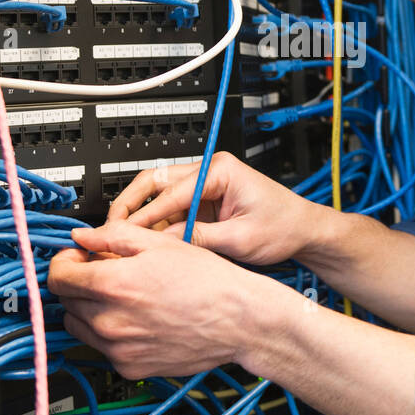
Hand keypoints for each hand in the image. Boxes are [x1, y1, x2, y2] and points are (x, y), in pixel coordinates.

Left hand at [50, 220, 281, 379]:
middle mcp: (110, 321)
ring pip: (79, 327)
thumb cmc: (207, 281)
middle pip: (66, 302)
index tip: (77, 258)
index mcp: (112, 285)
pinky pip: (103, 349)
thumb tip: (82, 236)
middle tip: (104, 273)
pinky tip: (138, 319)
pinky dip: (110, 333)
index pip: (57, 277)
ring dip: (89, 310)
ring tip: (122, 297)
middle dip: (78, 284)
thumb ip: (113, 236)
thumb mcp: (161, 244)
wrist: (238, 321)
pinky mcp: (130, 367)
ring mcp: (118, 349)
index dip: (64, 262)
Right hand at [106, 151, 326, 266]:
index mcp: (219, 169)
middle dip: (129, 205)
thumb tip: (162, 245)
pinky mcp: (204, 202)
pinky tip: (145, 245)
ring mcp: (205, 186)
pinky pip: (171, 210)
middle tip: (109, 229)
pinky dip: (156, 227)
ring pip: (157, 196)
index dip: (145, 215)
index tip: (124, 234)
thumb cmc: (283, 227)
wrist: (304, 231)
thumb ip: (198, 239)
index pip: (171, 191)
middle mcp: (208, 171)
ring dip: (141, 218)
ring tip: (122, 241)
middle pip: (154, 182)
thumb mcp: (239, 239)